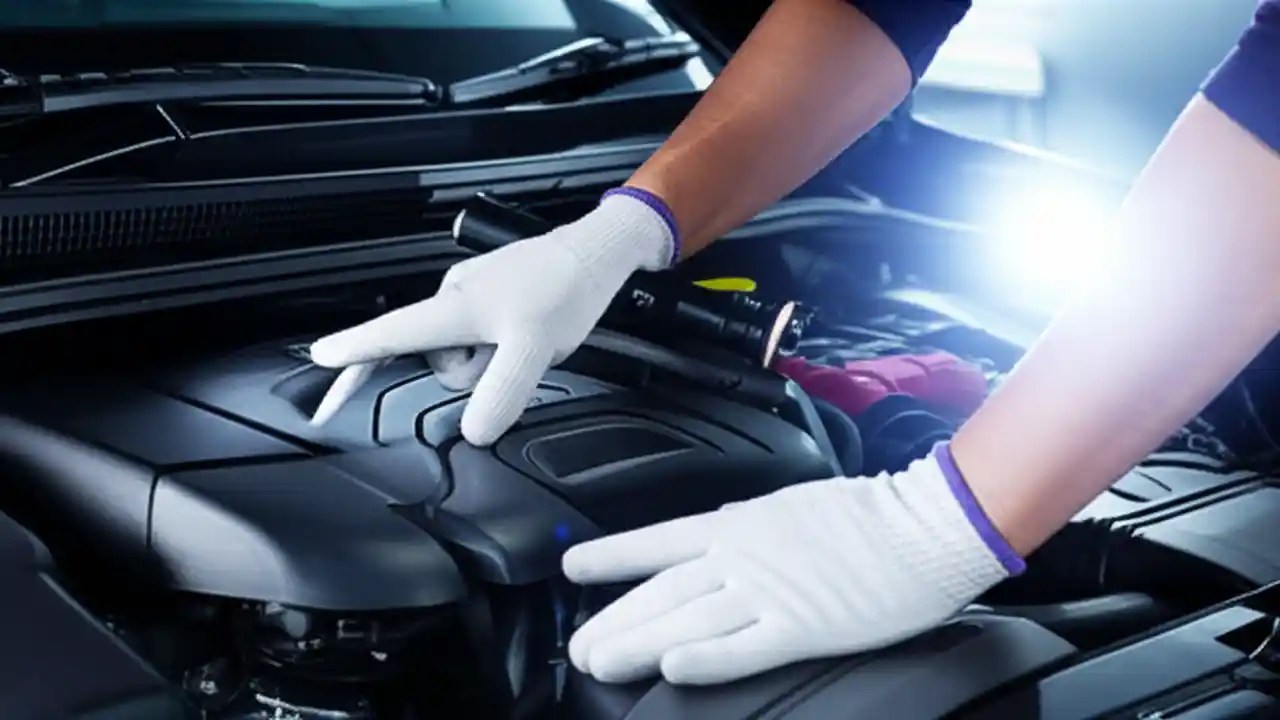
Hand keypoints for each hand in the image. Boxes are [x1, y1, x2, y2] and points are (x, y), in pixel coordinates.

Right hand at [308, 191, 674, 445]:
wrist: (598, 252)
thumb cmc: (565, 286)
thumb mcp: (534, 347)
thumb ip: (501, 392)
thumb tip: (473, 431)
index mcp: (454, 308)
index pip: (391, 333)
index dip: (353, 351)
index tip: (319, 359)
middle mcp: (455, 301)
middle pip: (434, 361)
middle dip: (469, 375)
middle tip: (513, 357)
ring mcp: (474, 299)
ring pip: (463, 357)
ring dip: (494, 363)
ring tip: (529, 341)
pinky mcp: (493, 302)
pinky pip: (482, 341)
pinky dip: (502, 351)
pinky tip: (529, 338)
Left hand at [561, 447, 1023, 684]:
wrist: (924, 524)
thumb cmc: (866, 513)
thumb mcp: (792, 503)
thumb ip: (749, 521)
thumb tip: (717, 524)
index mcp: (739, 524)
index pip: (658, 541)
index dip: (612, 555)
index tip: (572, 567)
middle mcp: (742, 556)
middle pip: (662, 591)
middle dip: (614, 618)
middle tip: (577, 645)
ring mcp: (770, 592)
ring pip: (688, 620)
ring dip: (637, 642)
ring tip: (599, 662)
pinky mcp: (803, 627)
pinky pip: (745, 647)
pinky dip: (706, 657)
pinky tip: (672, 668)